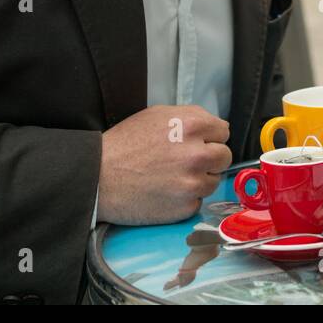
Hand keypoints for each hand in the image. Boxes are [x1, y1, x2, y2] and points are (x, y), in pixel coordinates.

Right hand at [97, 105, 230, 224]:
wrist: (98, 178)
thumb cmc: (124, 144)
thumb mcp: (157, 115)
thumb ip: (191, 117)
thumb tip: (216, 127)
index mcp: (192, 126)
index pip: (223, 131)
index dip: (210, 137)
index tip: (198, 143)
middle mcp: (197, 154)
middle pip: (225, 157)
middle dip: (210, 158)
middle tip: (187, 162)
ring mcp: (193, 183)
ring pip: (214, 180)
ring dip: (199, 179)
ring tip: (173, 177)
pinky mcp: (186, 207)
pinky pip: (198, 201)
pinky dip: (186, 198)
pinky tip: (166, 192)